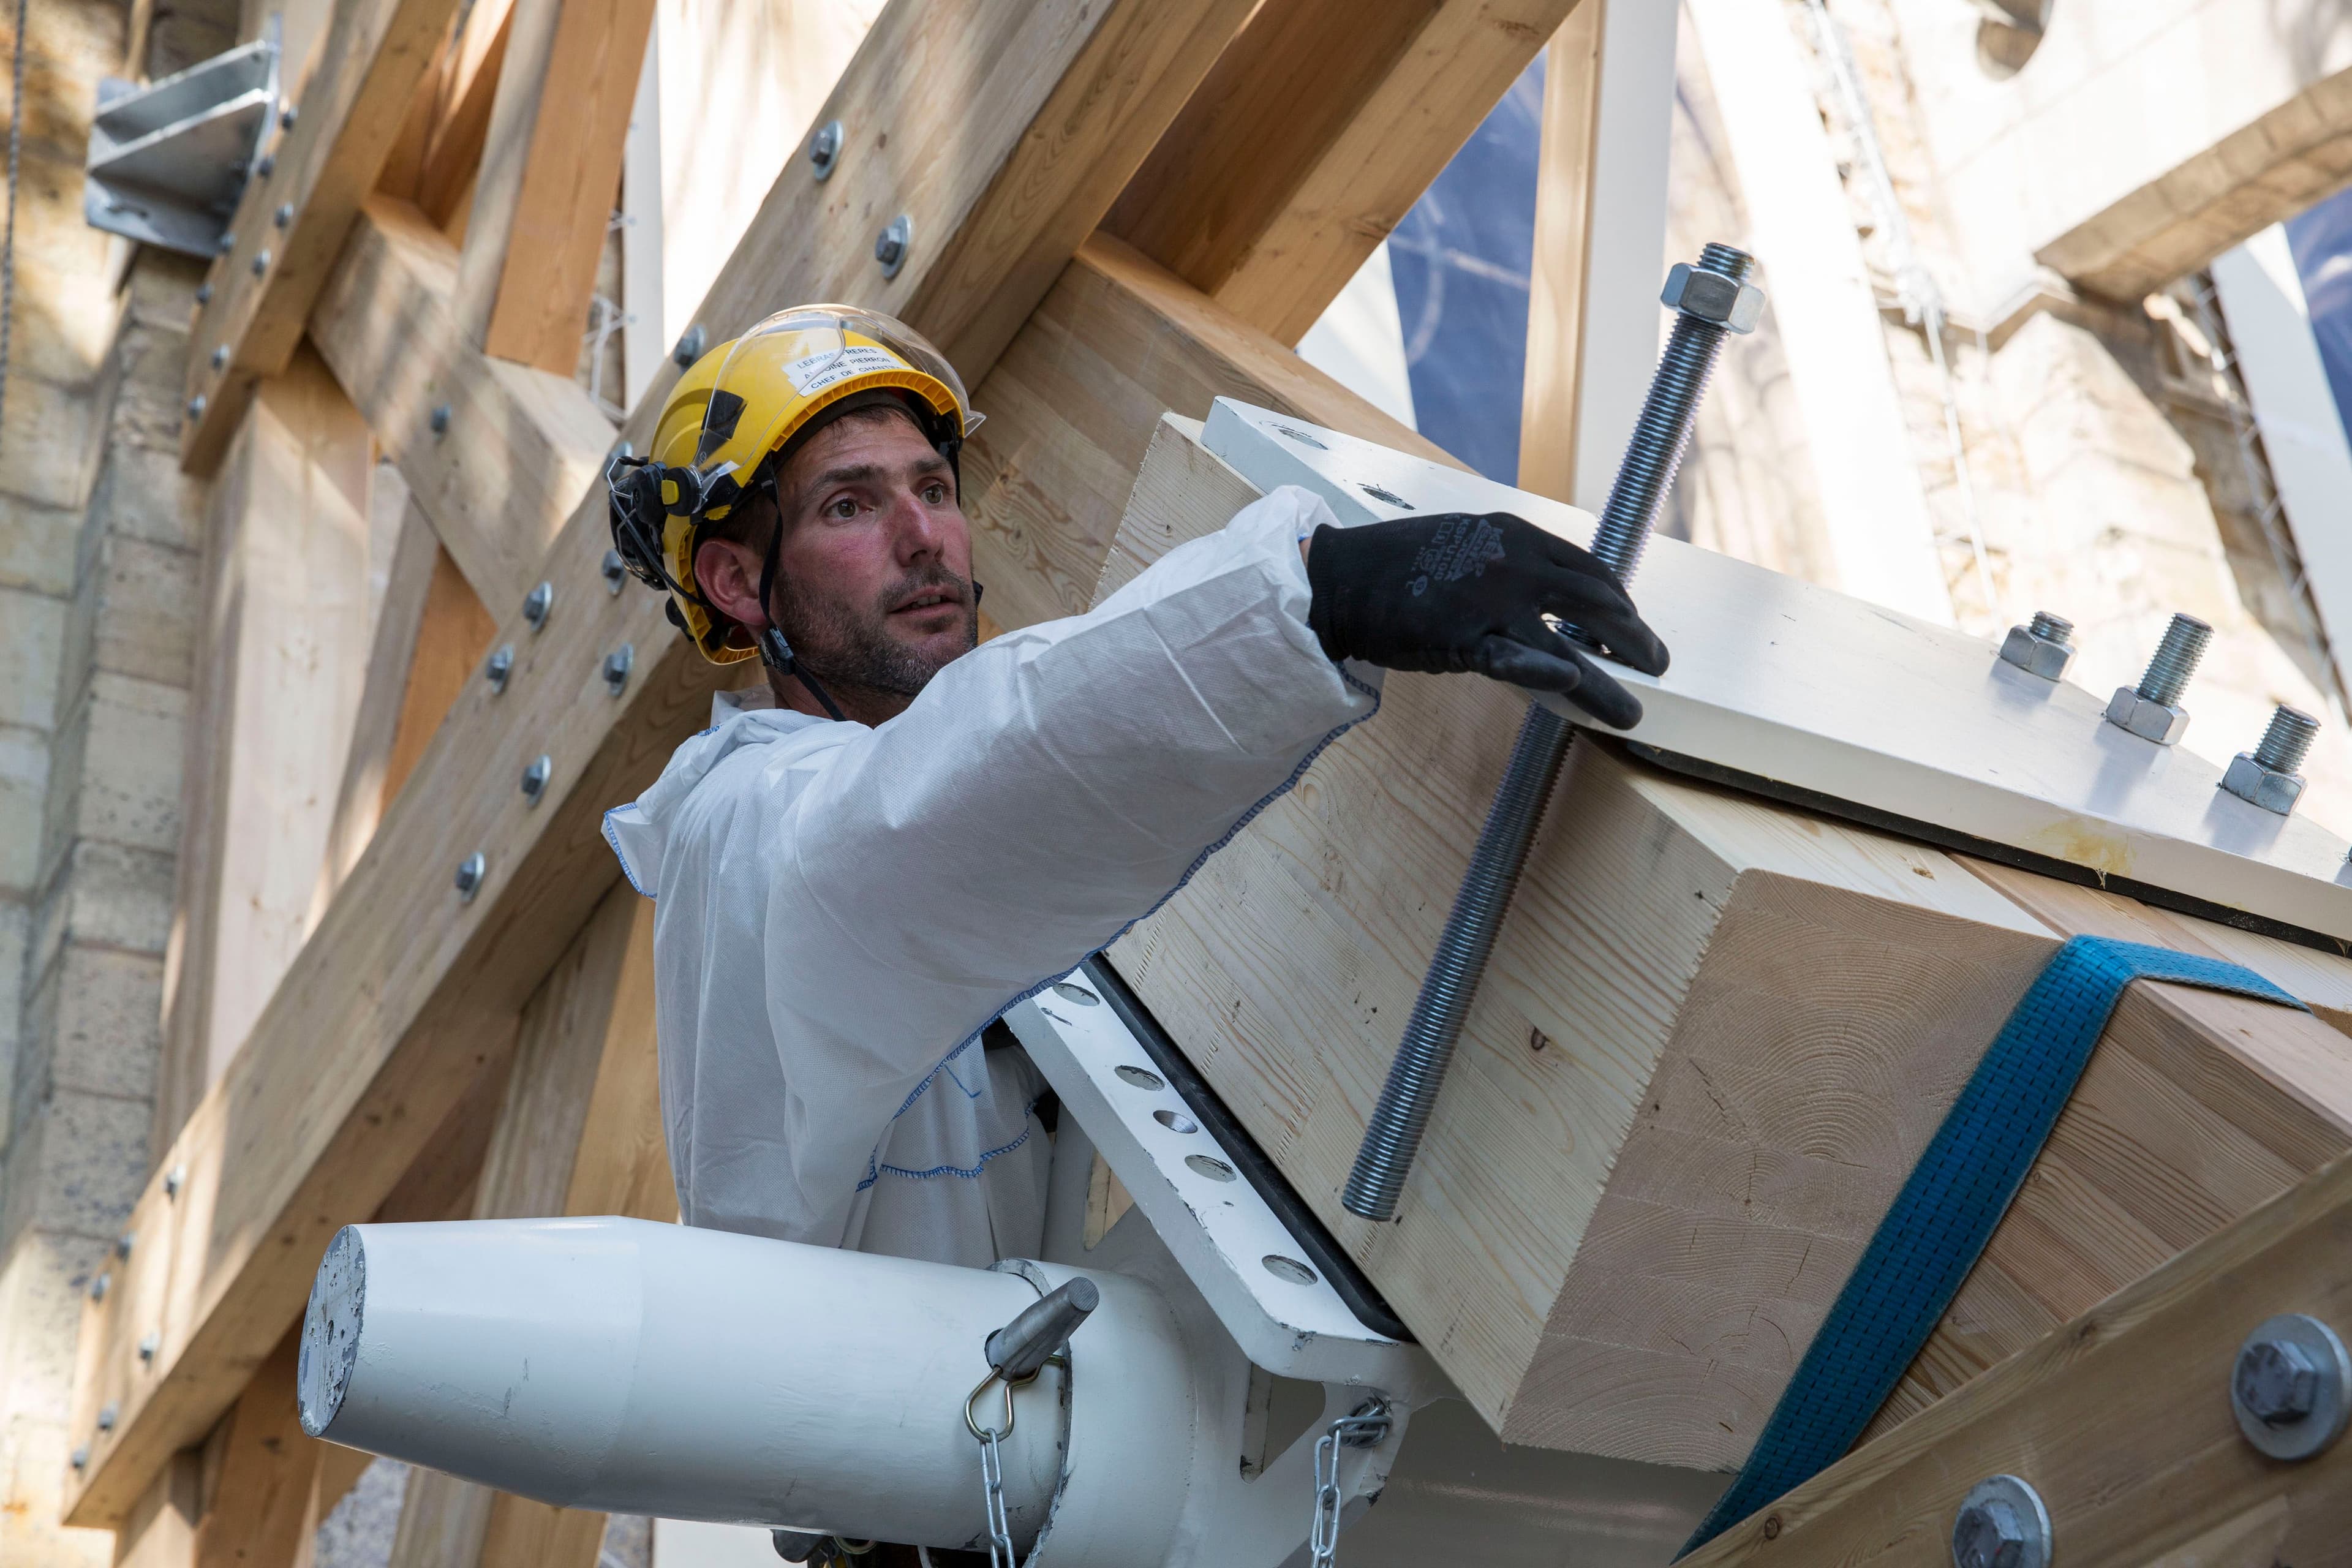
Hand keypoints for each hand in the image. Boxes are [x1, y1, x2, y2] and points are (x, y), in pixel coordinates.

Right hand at [1304, 512, 1668, 727]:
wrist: (1342, 577)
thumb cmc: (1401, 563)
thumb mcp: (1467, 540)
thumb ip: (1511, 557)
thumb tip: (1548, 583)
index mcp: (1517, 536)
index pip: (1589, 571)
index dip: (1620, 603)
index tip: (1632, 625)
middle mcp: (1513, 564)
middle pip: (1595, 604)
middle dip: (1634, 640)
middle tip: (1656, 665)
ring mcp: (1489, 601)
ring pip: (1566, 644)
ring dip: (1608, 682)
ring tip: (1633, 712)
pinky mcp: (1462, 639)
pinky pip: (1513, 660)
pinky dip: (1547, 673)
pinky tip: (1573, 684)